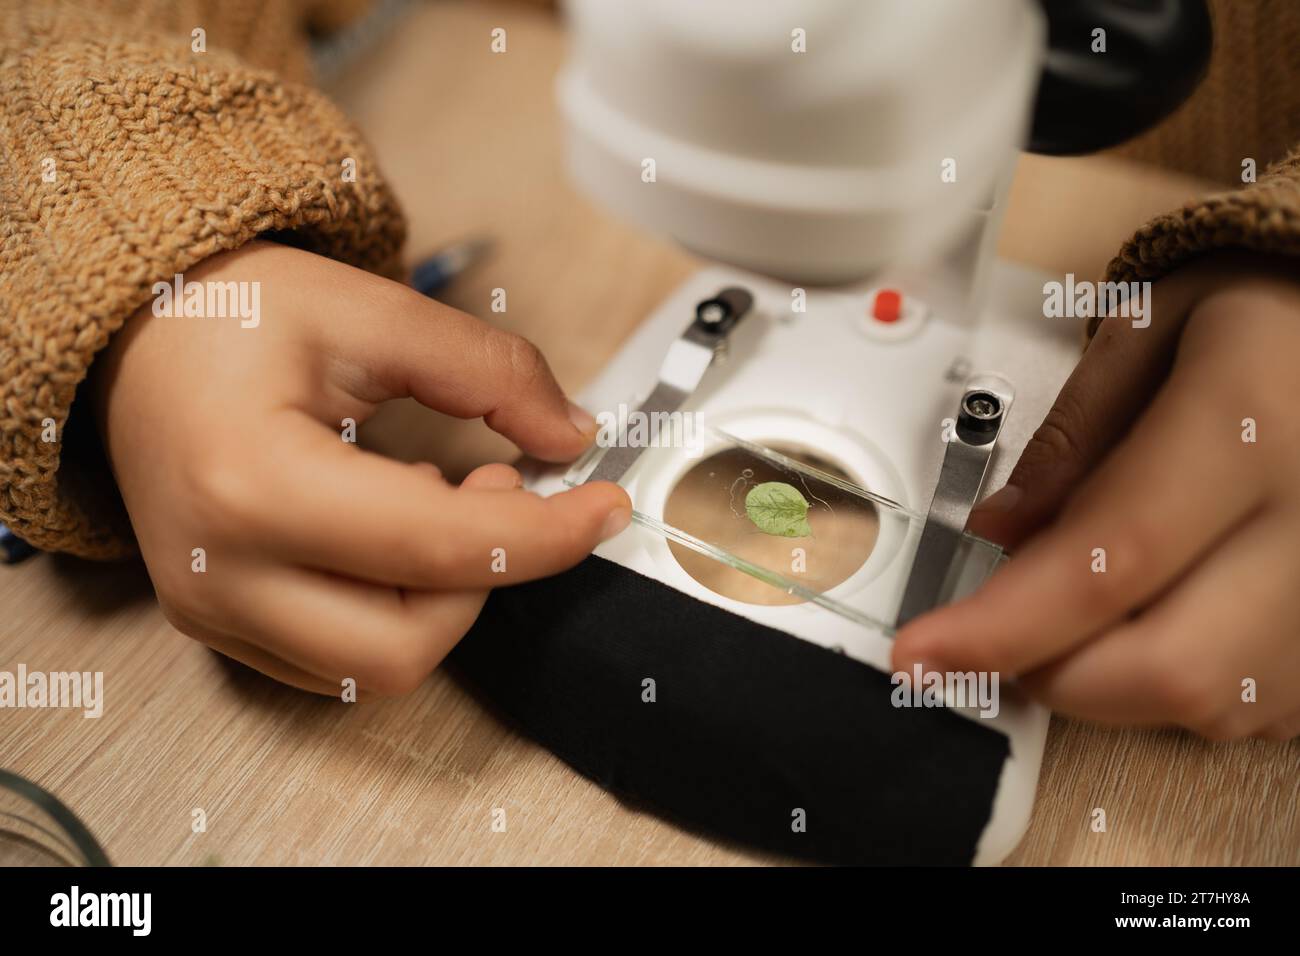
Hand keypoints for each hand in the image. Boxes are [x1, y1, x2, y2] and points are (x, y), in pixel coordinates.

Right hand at [93, 241, 630, 695]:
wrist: (132, 341)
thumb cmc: (230, 315)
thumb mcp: (369, 311)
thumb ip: (488, 371)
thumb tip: (571, 437)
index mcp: (252, 484)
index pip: (438, 549)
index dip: (546, 535)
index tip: (605, 505)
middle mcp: (220, 573)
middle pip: (405, 647)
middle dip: (484, 581)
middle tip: (499, 490)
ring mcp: (211, 611)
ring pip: (374, 667)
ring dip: (441, 598)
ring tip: (437, 499)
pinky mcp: (218, 622)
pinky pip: (337, 660)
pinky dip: (395, 609)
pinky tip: (393, 534)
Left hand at [893, 255, 1299, 739]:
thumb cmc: (1260, 316)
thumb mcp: (1146, 335)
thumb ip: (1070, 440)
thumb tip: (994, 534)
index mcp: (1247, 430)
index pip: (1105, 562)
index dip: (1000, 628)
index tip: (918, 655)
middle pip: (1164, 669)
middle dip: (1052, 672)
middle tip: (999, 633)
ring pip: (1211, 706)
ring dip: (1117, 683)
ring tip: (1089, 606)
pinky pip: (1258, 709)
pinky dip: (1182, 685)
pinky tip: (1166, 613)